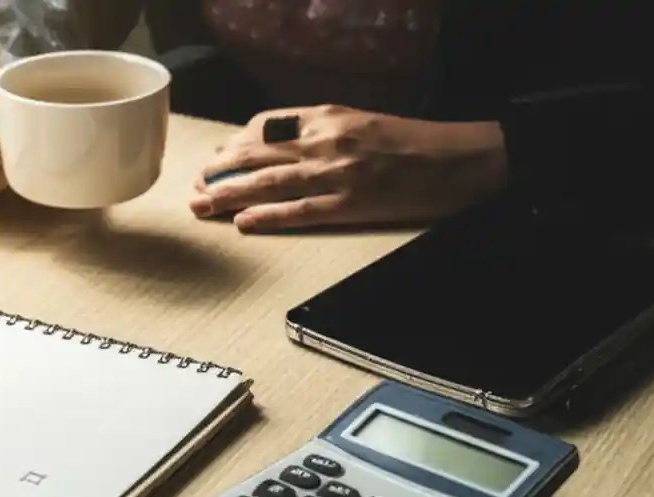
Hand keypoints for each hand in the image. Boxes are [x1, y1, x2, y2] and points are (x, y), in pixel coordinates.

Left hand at [190, 105, 507, 231]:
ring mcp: (336, 174)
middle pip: (256, 156)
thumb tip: (277, 145)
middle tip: (194, 187)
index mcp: (328, 117)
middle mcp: (326, 141)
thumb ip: (319, 130)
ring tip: (202, 205)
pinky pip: (299, 212)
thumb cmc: (411, 143)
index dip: (233, 145)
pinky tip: (242, 223)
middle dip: (219, 172)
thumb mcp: (360, 122)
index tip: (216, 159)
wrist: (458, 161)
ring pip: (268, 184)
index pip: (264, 127)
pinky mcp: (350, 204)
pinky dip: (267, 217)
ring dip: (228, 196)